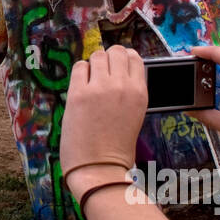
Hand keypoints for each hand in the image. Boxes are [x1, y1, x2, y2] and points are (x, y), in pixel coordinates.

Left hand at [60, 45, 147, 196]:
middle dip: (108, 59)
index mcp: (140, 92)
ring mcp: (99, 88)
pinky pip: (79, 66)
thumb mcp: (134, 114)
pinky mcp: (78, 94)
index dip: (123, 59)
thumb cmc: (116, 146)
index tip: (116, 66)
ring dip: (93, 64)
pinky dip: (80, 72)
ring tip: (91, 80)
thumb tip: (117, 73)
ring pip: (97, 55)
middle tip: (101, 73)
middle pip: (115, 51)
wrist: (100, 168)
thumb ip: (129, 92)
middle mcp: (122, 86)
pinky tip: (81, 85)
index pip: (134, 57)